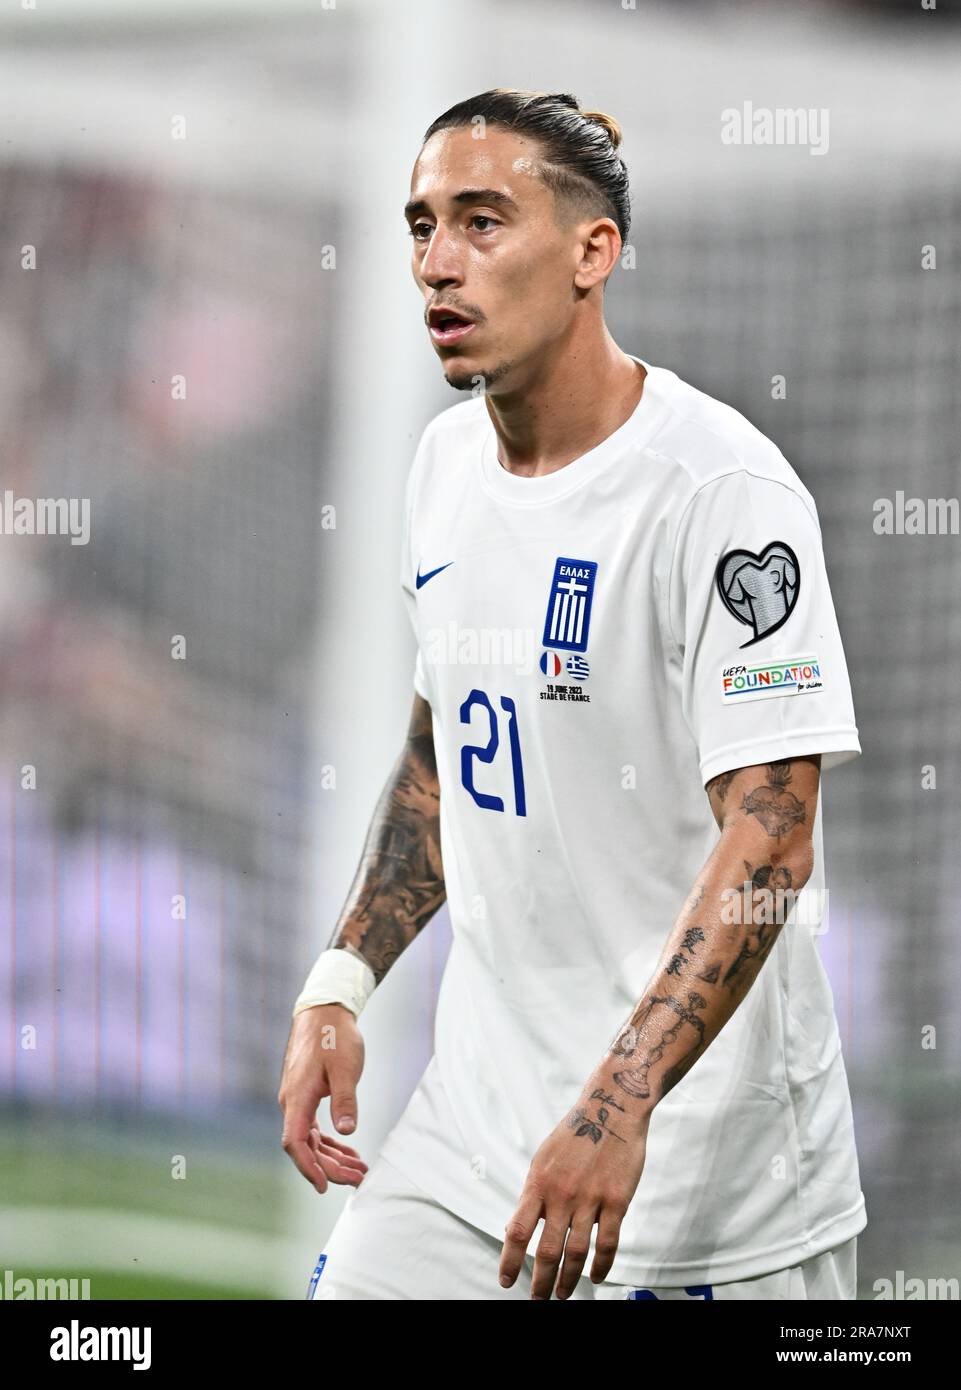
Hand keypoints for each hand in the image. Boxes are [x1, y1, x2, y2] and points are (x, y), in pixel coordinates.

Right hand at [278, 1004, 368, 1193]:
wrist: (324, 1010)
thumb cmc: (333, 1035)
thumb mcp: (345, 1067)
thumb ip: (345, 1100)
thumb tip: (347, 1131)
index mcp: (297, 1097)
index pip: (295, 1142)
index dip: (308, 1167)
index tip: (324, 1186)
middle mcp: (292, 1101)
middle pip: (306, 1146)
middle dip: (329, 1167)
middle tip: (357, 1179)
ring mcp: (298, 1099)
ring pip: (312, 1139)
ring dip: (333, 1156)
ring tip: (358, 1170)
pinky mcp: (307, 1094)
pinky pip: (315, 1126)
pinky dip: (331, 1141)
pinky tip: (348, 1150)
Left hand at [499, 1088, 649, 1298]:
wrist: (612, 1107)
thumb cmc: (575, 1134)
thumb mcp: (542, 1159)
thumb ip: (532, 1195)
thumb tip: (514, 1230)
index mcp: (539, 1182)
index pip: (518, 1231)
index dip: (510, 1260)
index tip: (506, 1281)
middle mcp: (562, 1194)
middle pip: (548, 1250)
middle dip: (541, 1281)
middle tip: (538, 1299)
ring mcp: (591, 1198)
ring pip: (577, 1252)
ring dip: (569, 1279)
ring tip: (564, 1294)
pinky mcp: (617, 1200)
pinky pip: (608, 1242)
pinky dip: (601, 1265)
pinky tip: (595, 1276)